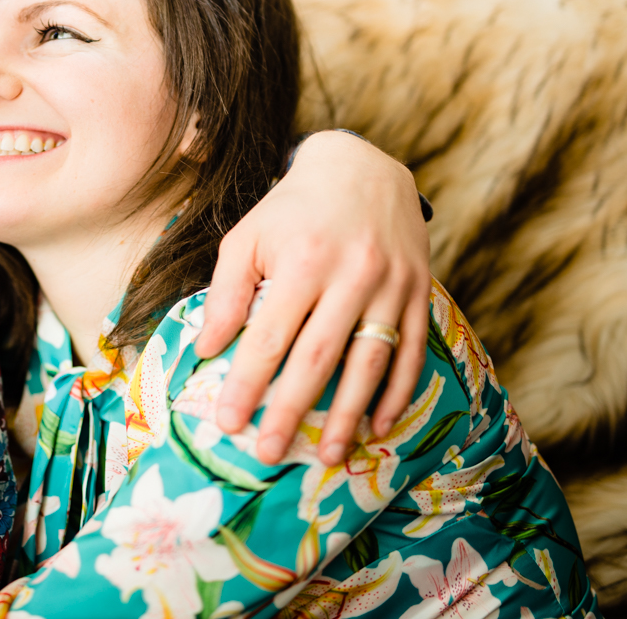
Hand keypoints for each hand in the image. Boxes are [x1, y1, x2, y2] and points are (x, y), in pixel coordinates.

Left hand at [195, 130, 429, 465]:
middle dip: (293, 410)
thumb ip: (226, 291)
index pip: (269, 335)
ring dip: (349, 415)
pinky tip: (379, 426)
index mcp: (301, 260)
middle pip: (318, 356)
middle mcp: (349, 273)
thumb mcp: (248, 236)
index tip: (228, 422)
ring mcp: (390, 284)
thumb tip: (208, 349)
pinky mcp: (418, 291)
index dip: (248, 382)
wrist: (362, 169)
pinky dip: (397, 392)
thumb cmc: (292, 210)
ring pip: (370, 361)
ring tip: (330, 457)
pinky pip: (412, 350)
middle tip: (269, 453)